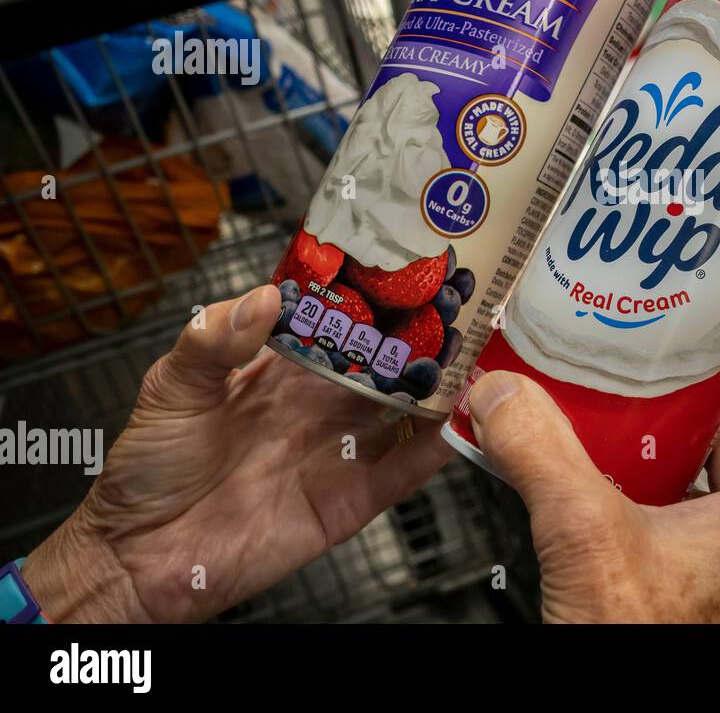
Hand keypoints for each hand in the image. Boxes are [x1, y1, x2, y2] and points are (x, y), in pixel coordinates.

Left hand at [23, 286, 451, 622]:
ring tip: (476, 353)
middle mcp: (321, 404)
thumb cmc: (150, 469)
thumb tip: (265, 296)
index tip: (402, 264)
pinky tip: (463, 419)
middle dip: (422, 335)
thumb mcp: (171, 388)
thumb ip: (213, 340)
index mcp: (283, 370)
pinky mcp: (353, 497)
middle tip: (461, 302)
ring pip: (408, 410)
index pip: (338, 324)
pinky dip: (440, 445)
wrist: (142, 557)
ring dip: (442, 386)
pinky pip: (407, 468)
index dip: (370, 297)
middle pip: (385, 363)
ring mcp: (342, 450)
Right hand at [466, 361, 719, 622]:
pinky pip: (708, 554)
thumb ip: (542, 453)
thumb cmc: (646, 646)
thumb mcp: (585, 536)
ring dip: (681, 477)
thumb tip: (506, 397)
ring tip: (622, 457)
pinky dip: (671, 526)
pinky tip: (613, 526)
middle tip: (650, 403)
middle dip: (698, 426)